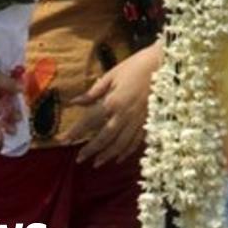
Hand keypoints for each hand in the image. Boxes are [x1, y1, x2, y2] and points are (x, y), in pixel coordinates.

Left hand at [60, 44, 161, 167]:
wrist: (164, 64)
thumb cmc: (136, 65)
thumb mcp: (112, 75)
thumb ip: (94, 92)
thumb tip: (75, 102)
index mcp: (113, 101)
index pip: (89, 121)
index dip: (75, 132)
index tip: (64, 140)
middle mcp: (124, 115)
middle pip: (104, 138)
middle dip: (90, 150)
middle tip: (79, 159)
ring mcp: (138, 120)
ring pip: (120, 144)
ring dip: (107, 155)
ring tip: (97, 163)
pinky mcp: (148, 122)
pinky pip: (136, 141)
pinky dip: (127, 151)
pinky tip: (119, 158)